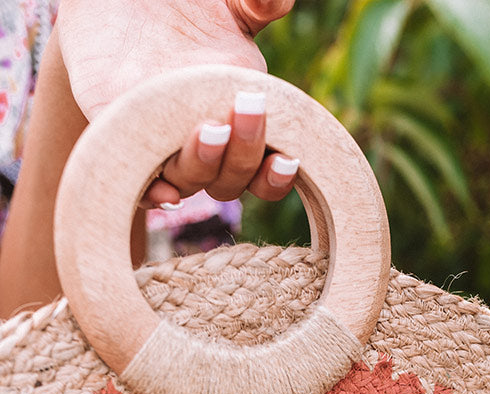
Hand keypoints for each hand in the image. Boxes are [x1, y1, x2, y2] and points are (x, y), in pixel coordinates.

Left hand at [57, 0, 297, 206]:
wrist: (118, 5)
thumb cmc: (183, 11)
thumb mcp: (226, 7)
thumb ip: (257, 5)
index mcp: (241, 127)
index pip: (264, 170)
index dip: (276, 175)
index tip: (287, 157)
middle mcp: (207, 150)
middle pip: (231, 179)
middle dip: (243, 153)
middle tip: (245, 110)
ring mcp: (166, 152)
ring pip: (190, 183)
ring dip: (204, 165)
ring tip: (209, 130)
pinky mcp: (127, 147)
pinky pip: (141, 187)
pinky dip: (155, 195)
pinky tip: (165, 190)